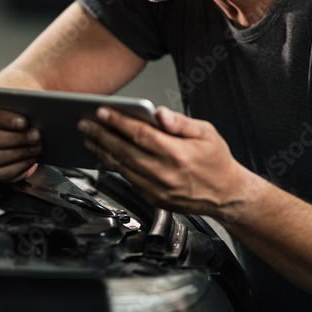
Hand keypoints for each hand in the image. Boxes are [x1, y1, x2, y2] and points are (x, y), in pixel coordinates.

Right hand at [0, 100, 41, 182]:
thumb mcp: (22, 100)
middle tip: (36, 136)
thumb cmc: (21, 112)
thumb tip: (38, 102)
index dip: (4, 118)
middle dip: (15, 138)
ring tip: (37, 147)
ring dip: (18, 153)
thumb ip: (25, 98)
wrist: (22, 129)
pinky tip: (31, 159)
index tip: (24, 122)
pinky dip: (17, 168)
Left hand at [78, 105, 250, 216]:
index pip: (139, 134)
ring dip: (102, 151)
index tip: (102, 112)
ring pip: (121, 167)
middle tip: (85, 123)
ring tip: (89, 138)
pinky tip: (106, 155)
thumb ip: (180, 122)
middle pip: (124, 150)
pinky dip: (115, 166)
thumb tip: (159, 113)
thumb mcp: (206, 133)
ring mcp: (157, 189)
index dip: (118, 122)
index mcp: (176, 154)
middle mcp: (164, 173)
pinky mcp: (153, 199)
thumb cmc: (217, 162)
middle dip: (101, 134)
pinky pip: (128, 180)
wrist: (226, 196)